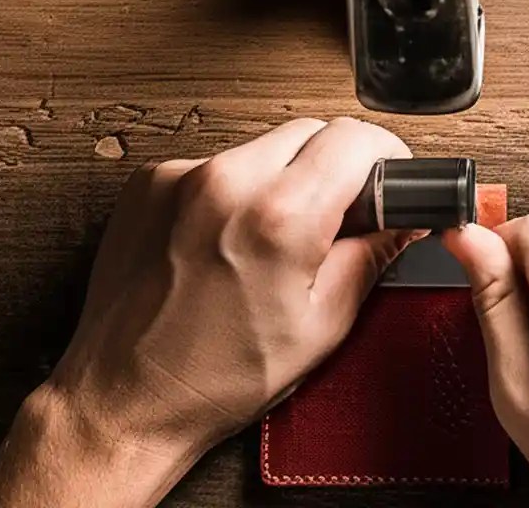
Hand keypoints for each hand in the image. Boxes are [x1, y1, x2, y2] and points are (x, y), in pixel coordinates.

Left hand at [0, 117, 416, 507]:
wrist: (126, 397)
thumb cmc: (214, 377)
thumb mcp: (322, 326)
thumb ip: (371, 257)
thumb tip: (403, 220)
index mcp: (279, 218)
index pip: (354, 139)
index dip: (385, 154)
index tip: (389, 173)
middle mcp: (225, 183)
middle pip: (309, 131)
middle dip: (336, 164)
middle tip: (338, 214)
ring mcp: (179, 177)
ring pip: (261, 146)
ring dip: (283, 176)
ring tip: (273, 238)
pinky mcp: (148, 183)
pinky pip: (215, 165)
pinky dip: (233, 191)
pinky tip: (227, 240)